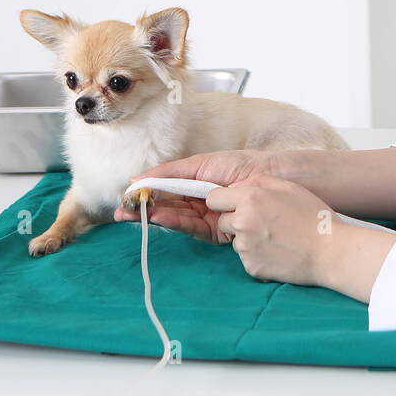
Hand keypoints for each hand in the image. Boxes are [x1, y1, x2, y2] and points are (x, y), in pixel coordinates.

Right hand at [112, 149, 289, 243]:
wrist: (272, 181)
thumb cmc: (243, 166)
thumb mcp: (205, 164)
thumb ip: (175, 172)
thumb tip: (145, 177)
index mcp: (199, 179)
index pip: (167, 185)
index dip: (148, 189)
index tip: (129, 192)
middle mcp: (201, 198)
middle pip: (167, 203)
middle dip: (144, 206)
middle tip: (122, 211)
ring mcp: (208, 215)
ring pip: (175, 216)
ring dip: (153, 216)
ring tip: (132, 215)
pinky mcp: (217, 231)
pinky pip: (190, 226)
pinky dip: (173, 222)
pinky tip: (157, 217)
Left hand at [205, 174, 336, 285]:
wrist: (330, 252)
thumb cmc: (313, 216)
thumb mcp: (288, 187)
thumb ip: (257, 181)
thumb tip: (234, 187)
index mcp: (250, 199)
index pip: (213, 198)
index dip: (223, 201)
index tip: (233, 204)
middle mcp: (242, 222)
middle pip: (224, 220)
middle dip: (237, 220)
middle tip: (264, 222)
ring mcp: (245, 247)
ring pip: (235, 240)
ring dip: (248, 239)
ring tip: (275, 237)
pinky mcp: (251, 267)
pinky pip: (246, 258)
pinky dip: (257, 256)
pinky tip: (278, 251)